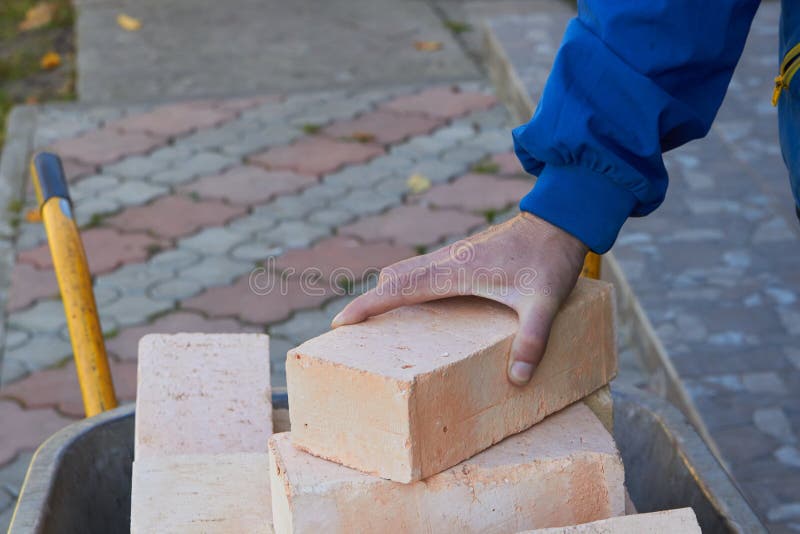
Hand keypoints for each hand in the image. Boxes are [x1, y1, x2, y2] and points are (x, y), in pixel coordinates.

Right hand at [331, 213, 588, 384]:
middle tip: (350, 329)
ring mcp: (452, 256)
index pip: (399, 288)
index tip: (340, 321)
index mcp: (454, 272)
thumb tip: (517, 379)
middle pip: (394, 279)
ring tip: (376, 320)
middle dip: (369, 301)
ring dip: (387, 292)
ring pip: (406, 272)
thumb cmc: (548, 260)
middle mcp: (446, 261)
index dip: (367, 305)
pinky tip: (416, 303)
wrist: (557, 221)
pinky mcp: (462, 256)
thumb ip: (531, 340)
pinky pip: (421, 270)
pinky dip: (405, 285)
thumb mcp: (543, 303)